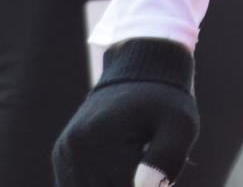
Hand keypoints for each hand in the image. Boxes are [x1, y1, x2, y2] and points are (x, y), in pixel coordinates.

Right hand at [53, 38, 199, 186]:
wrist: (140, 68)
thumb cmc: (165, 101)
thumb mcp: (181, 124)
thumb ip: (168, 158)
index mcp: (106, 144)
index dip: (151, 185)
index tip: (158, 168)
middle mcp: (79, 149)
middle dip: (131, 182)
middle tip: (144, 158)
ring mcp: (66, 153)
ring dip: (113, 182)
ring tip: (131, 162)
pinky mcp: (61, 155)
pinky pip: (78, 186)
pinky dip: (99, 182)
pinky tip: (114, 165)